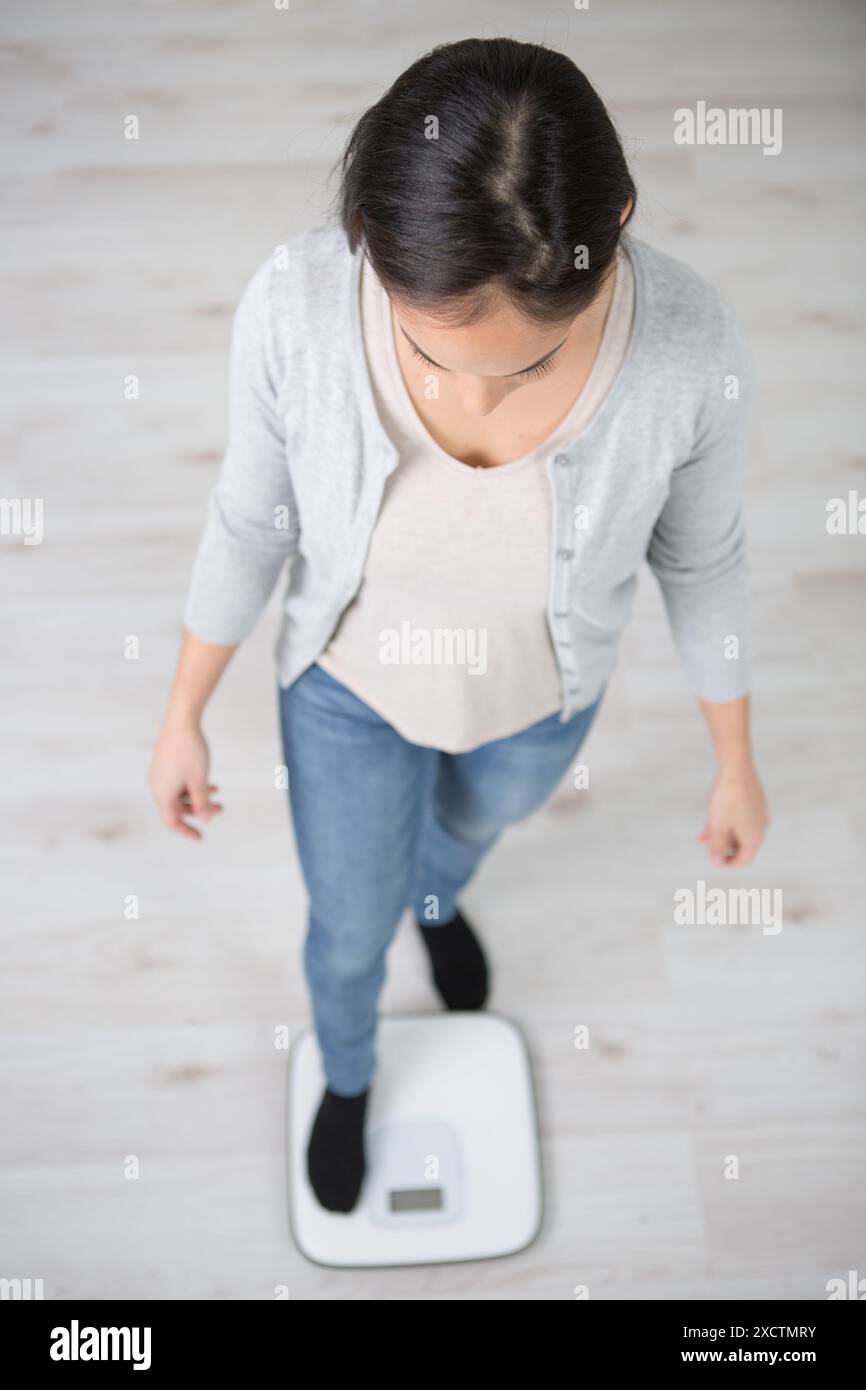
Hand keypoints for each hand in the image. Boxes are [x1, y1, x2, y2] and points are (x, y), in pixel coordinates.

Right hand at [149, 720, 222, 840]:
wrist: (181, 721)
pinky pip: (177, 782)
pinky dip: (192, 785)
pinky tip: (209, 781)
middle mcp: (157, 786)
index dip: (186, 831)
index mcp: (162, 794)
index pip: (172, 821)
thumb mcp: (200, 781)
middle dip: (199, 810)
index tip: (200, 837)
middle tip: (221, 808)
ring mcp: (159, 775)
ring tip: (218, 792)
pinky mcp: (164, 764)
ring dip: (198, 796)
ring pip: (179, 794)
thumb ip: (202, 802)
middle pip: (178, 808)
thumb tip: (205, 819)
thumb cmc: (190, 752)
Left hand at [699, 762, 767, 866]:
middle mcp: (761, 828)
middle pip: (742, 845)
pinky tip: (714, 817)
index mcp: (754, 838)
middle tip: (705, 843)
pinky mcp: (756, 801)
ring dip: (723, 833)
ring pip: (740, 830)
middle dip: (722, 846)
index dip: (728, 863)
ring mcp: (759, 814)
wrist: (737, 769)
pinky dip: (728, 821)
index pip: (744, 860)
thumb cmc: (727, 800)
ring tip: (705, 831)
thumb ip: (717, 847)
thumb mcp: (718, 827)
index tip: (714, 860)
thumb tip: (716, 862)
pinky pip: (742, 817)